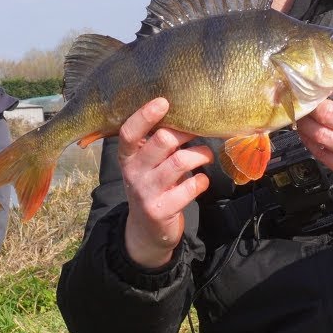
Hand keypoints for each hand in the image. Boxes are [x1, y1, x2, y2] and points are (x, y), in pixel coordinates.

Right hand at [118, 98, 214, 268]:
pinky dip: (203, 180)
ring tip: (205, 154)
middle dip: (186, 132)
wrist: (147, 231)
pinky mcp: (162, 210)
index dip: (145, 115)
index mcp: (127, 157)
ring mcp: (147, 192)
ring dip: (201, 154)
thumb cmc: (152, 186)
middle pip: (162, 141)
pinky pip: (191, 187)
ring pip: (181, 161)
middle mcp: (134, 172)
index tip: (163, 101)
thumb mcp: (145, 165)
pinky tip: (202, 180)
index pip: (129, 132)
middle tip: (199, 131)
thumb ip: (156, 144)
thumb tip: (185, 114)